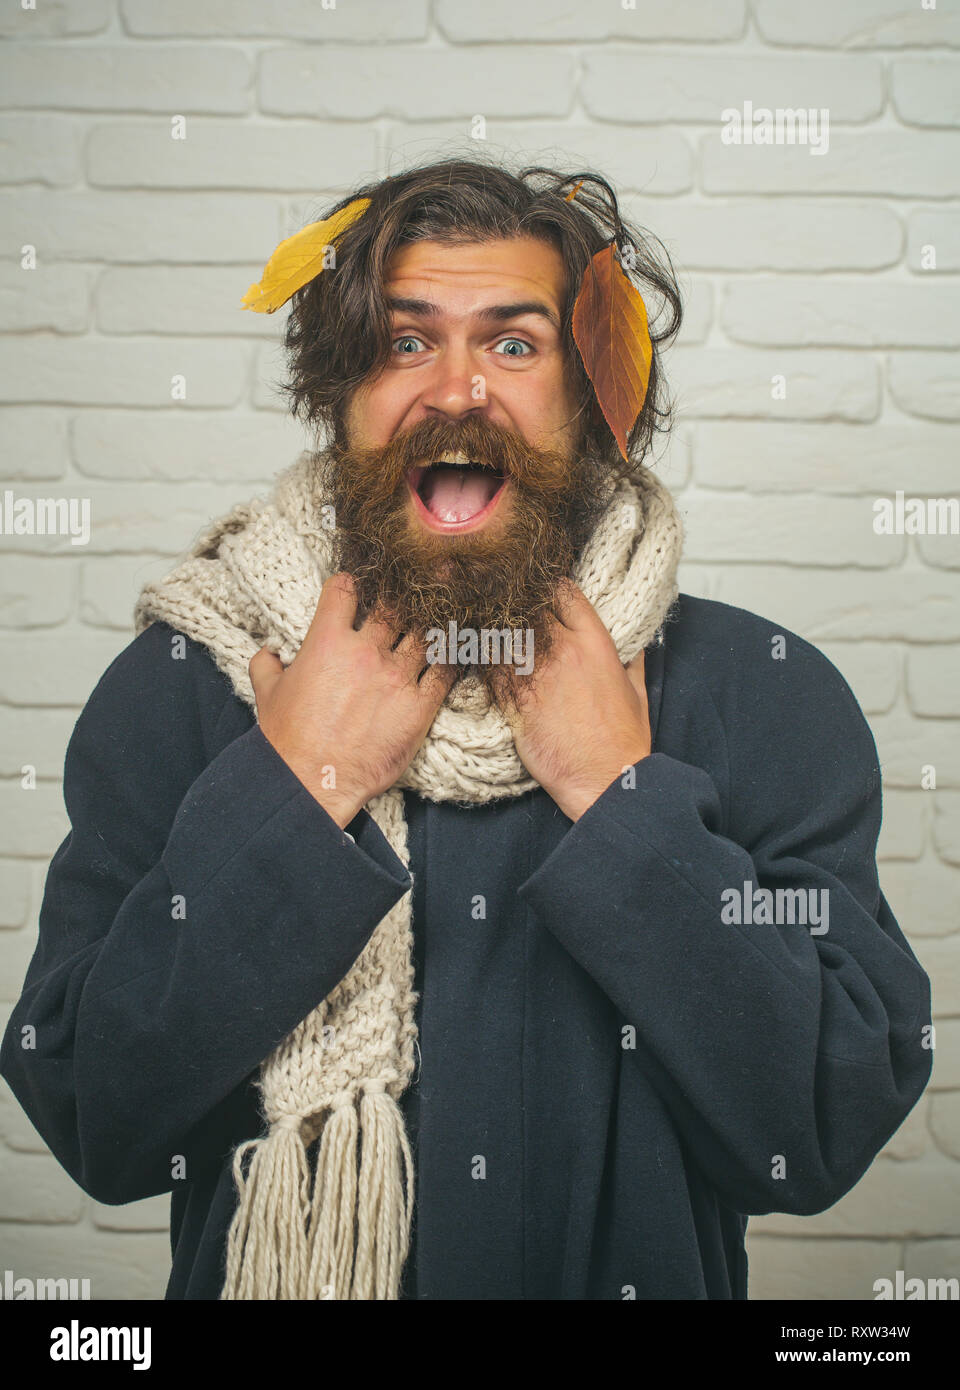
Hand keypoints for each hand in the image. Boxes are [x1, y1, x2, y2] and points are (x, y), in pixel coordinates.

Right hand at [249, 573, 455, 827]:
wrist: (311, 781)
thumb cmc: (286, 739)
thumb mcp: (267, 693)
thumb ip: (267, 665)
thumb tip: (268, 652)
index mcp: (327, 640)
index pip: (345, 589)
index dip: (352, 584)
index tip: (357, 588)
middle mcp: (365, 652)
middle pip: (394, 606)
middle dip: (400, 597)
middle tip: (409, 594)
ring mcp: (396, 678)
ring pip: (425, 633)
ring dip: (429, 625)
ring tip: (436, 619)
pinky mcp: (419, 706)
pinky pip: (445, 671)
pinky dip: (451, 657)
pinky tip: (456, 650)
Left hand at [498, 579, 650, 821]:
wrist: (604, 778)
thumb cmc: (624, 740)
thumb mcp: (637, 690)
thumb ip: (632, 659)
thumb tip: (635, 644)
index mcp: (594, 642)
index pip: (564, 593)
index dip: (548, 588)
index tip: (538, 590)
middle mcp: (562, 651)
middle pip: (528, 606)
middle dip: (515, 602)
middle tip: (500, 601)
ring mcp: (535, 674)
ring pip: (502, 632)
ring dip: (492, 626)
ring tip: (478, 619)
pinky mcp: (514, 701)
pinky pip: (489, 667)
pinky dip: (481, 657)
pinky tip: (473, 653)